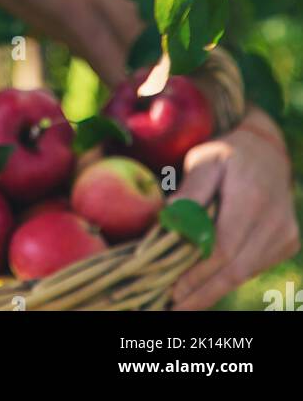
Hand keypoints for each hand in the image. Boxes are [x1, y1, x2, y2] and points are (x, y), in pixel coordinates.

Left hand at [171, 106, 298, 309]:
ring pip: (246, 272)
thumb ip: (192, 187)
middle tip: (176, 306)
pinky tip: (208, 283)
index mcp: (251, 196)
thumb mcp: (205, 159)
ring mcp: (284, 233)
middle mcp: (273, 219)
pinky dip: (231, 276)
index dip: (199, 273)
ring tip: (186, 300)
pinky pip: (255, 267)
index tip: (175, 290)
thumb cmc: (228, 155)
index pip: (224, 248)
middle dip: (204, 292)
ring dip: (215, 288)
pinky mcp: (288, 242)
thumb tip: (171, 215)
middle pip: (236, 268)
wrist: (268, 152)